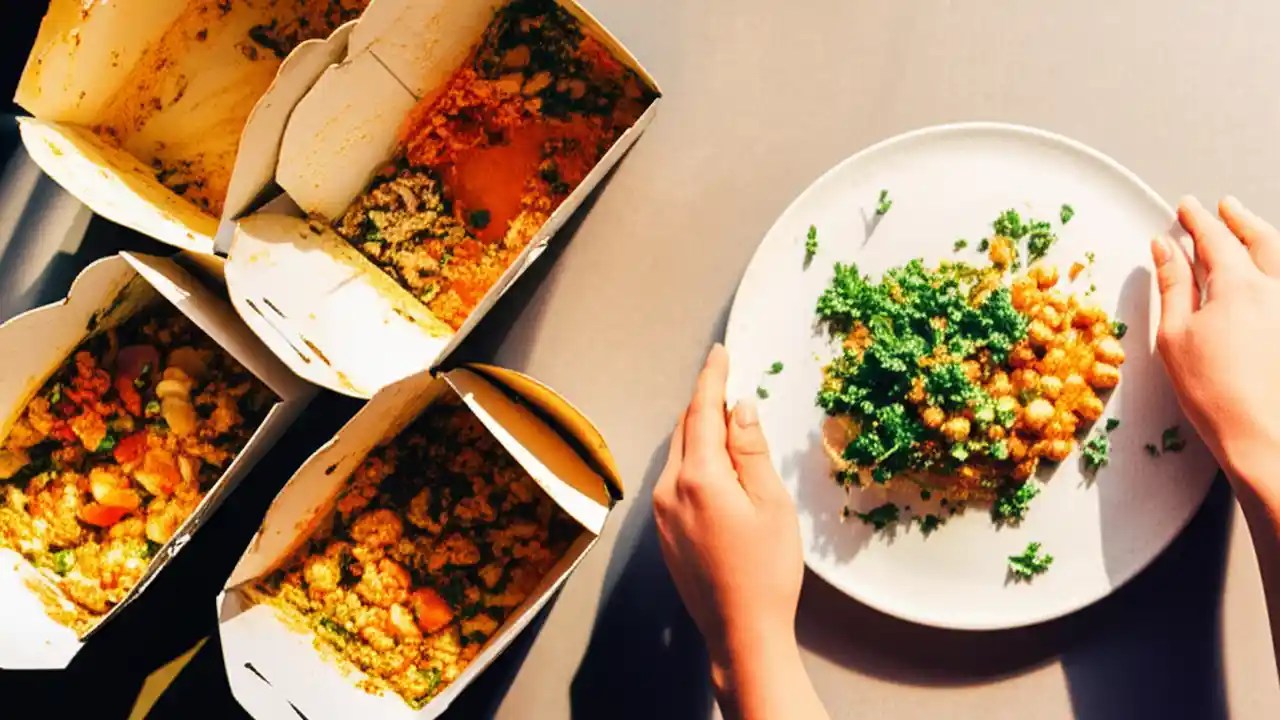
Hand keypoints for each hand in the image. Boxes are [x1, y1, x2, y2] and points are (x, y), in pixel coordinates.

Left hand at [654, 345, 826, 719]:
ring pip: (678, 453)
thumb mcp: (771, 502)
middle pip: (684, 429)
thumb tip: (740, 407)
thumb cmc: (766, 571)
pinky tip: (715, 466)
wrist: (740, 632)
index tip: (720, 352)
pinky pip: (675, 479)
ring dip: (699, 431)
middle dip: (704, 401)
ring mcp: (661, 512)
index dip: (712, 378)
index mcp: (697, 477)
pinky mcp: (663, 531)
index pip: (702, 411)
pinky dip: (694, 460)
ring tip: (727, 420)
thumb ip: (751, 449)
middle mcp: (668, 489)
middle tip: (727, 379)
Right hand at [1153, 196, 1279, 507]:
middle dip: (1238, 220)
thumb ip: (1173, 286)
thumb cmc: (1217, 394)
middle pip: (1259, 239)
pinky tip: (1270, 271)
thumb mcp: (1176, 336)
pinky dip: (1276, 266)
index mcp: (1240, 287)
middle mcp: (1276, 289)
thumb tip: (1166, 250)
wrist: (1265, 435)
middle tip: (1225, 208)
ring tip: (1249, 229)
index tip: (1188, 209)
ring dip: (1262, 236)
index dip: (1199, 220)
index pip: (1216, 240)